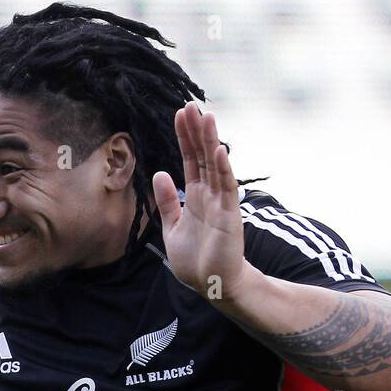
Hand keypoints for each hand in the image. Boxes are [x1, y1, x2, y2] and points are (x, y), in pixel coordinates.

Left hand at [151, 103, 253, 301]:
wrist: (212, 285)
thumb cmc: (195, 261)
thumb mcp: (172, 227)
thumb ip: (168, 201)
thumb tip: (160, 173)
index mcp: (195, 196)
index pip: (190, 160)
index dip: (185, 137)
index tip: (180, 114)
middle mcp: (209, 195)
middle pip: (203, 156)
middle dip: (197, 131)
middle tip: (192, 105)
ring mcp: (221, 203)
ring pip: (215, 166)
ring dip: (211, 141)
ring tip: (207, 116)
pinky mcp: (229, 216)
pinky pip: (227, 188)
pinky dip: (223, 169)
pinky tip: (219, 150)